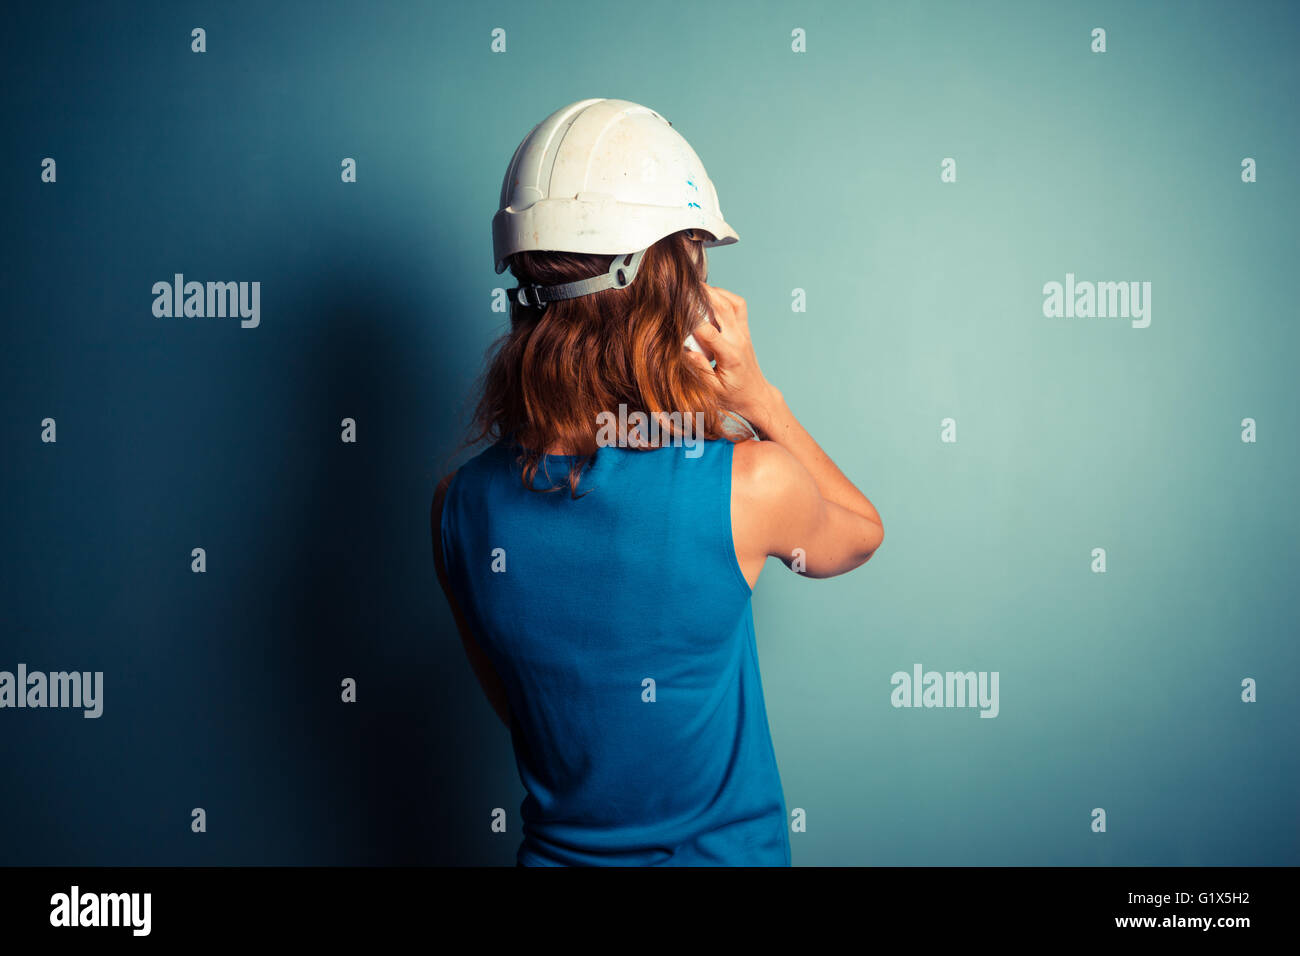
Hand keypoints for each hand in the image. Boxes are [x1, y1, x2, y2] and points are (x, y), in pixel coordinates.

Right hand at [687, 285, 781, 428]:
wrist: (755, 395)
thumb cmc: (733, 395)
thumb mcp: (712, 390)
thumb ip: (698, 369)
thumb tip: (685, 350)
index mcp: (730, 356)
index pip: (709, 332)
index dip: (692, 319)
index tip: (676, 310)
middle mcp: (739, 340)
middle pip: (724, 308)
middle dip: (704, 294)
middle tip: (685, 286)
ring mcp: (744, 333)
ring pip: (734, 302)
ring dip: (716, 292)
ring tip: (698, 288)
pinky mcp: (744, 330)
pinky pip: (739, 306)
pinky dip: (725, 296)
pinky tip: (711, 298)